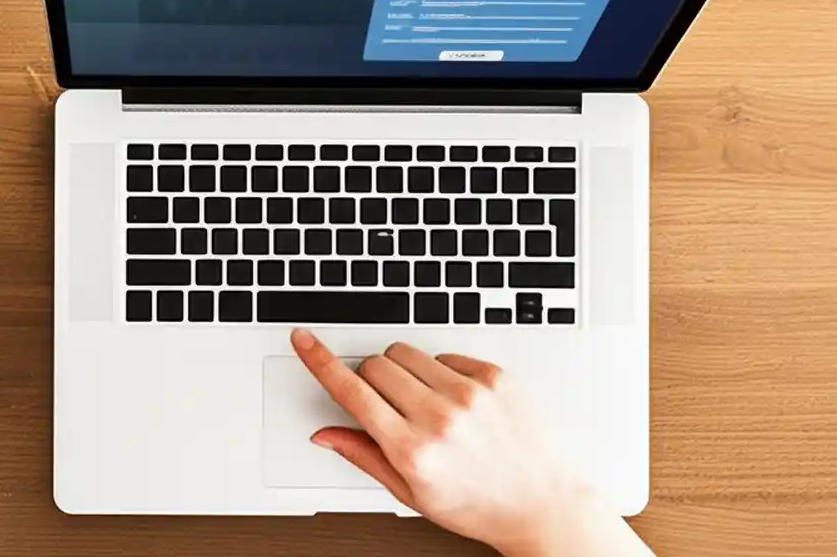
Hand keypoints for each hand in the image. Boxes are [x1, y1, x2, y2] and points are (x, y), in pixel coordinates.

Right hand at [291, 329, 653, 556]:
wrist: (540, 502)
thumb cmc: (477, 504)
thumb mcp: (410, 493)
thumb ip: (362, 455)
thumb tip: (325, 434)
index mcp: (412, 449)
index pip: (351, 392)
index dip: (320, 361)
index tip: (303, 340)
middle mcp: (440, 416)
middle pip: (375, 365)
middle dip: (371, 380)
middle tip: (390, 407)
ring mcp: (470, 393)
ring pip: (405, 352)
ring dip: (402, 371)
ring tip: (424, 403)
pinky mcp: (494, 376)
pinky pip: (444, 353)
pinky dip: (440, 371)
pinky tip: (455, 401)